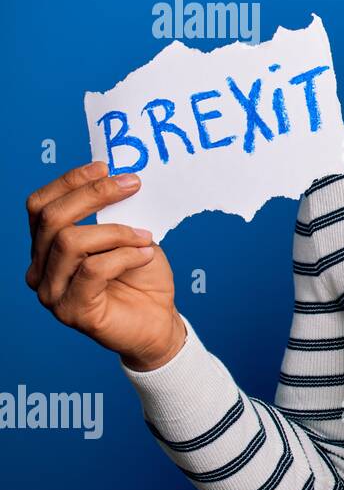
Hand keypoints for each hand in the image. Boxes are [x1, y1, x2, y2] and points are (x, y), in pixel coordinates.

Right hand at [25, 161, 185, 370]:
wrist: (159, 323)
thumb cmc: (142, 278)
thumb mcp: (128, 236)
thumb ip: (113, 214)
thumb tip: (118, 177)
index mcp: (46, 248)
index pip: (39, 206)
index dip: (69, 182)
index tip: (105, 166)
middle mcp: (40, 269)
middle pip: (50, 218)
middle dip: (93, 195)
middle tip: (132, 185)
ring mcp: (51, 293)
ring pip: (70, 242)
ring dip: (115, 231)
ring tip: (146, 235)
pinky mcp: (73, 311)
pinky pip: (93, 270)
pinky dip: (124, 255)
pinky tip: (147, 254)